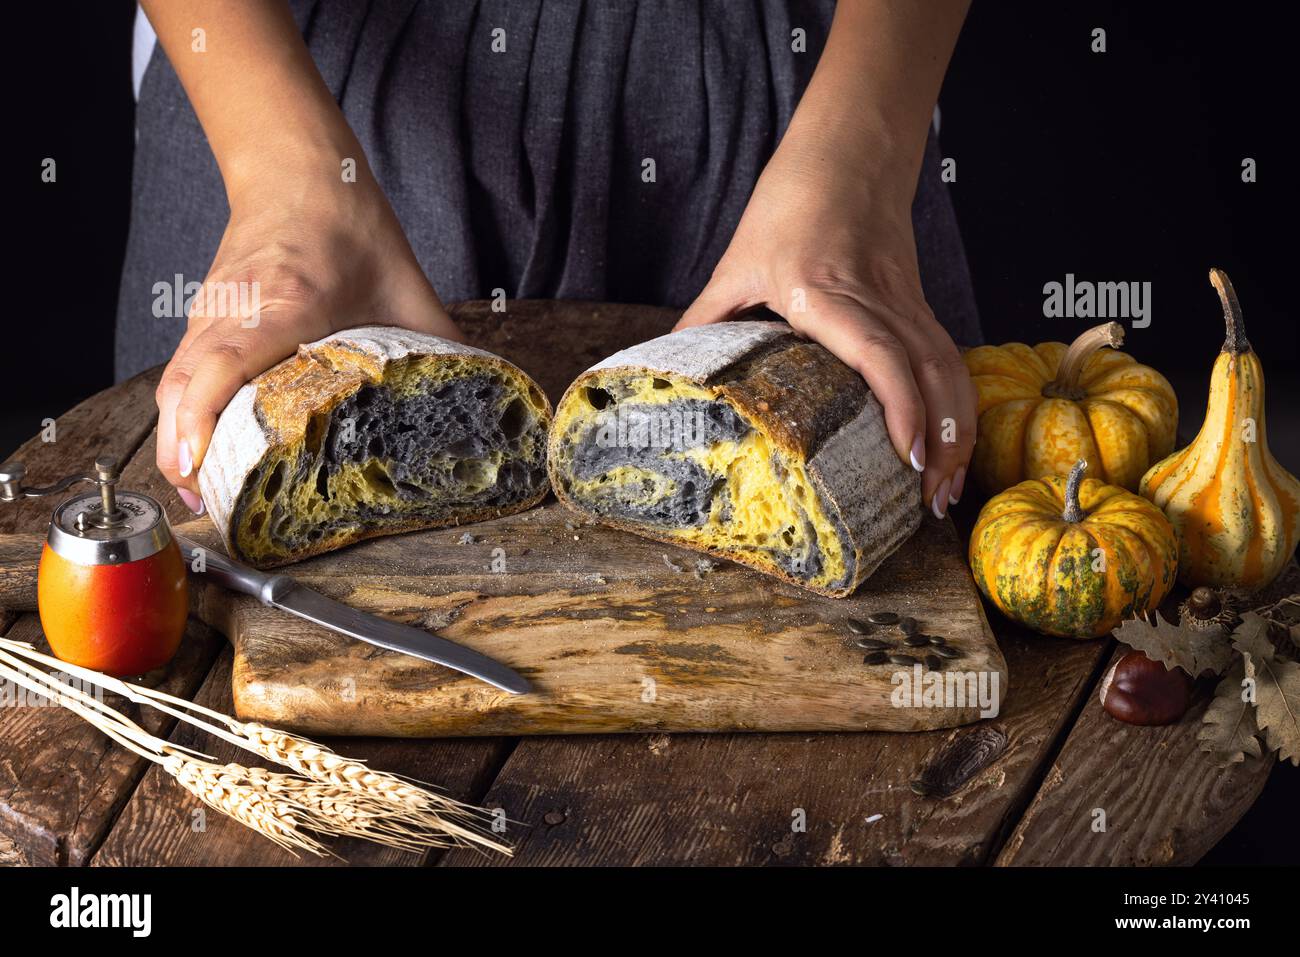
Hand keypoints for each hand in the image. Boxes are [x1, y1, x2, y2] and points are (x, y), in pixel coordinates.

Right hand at [155, 156, 460, 511]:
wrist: (298, 173)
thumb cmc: (350, 228)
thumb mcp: (408, 289)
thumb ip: (440, 347)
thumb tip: (476, 402)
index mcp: (289, 301)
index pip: (227, 361)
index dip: (207, 417)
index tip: (202, 466)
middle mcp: (237, 309)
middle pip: (186, 388)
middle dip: (185, 452)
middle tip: (211, 506)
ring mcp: (211, 313)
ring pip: (173, 385)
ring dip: (177, 442)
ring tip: (202, 494)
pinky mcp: (202, 318)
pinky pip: (178, 374)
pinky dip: (179, 417)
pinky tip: (198, 455)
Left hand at [676, 143, 975, 517]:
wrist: (847, 152)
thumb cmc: (789, 203)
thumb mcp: (736, 262)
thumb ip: (706, 319)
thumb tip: (665, 371)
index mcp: (825, 291)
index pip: (879, 352)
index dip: (900, 405)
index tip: (906, 455)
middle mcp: (877, 299)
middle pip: (927, 372)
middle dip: (939, 441)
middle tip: (932, 502)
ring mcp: (905, 301)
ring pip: (947, 368)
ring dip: (957, 430)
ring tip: (948, 489)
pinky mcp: (918, 303)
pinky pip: (947, 357)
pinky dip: (956, 404)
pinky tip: (952, 444)